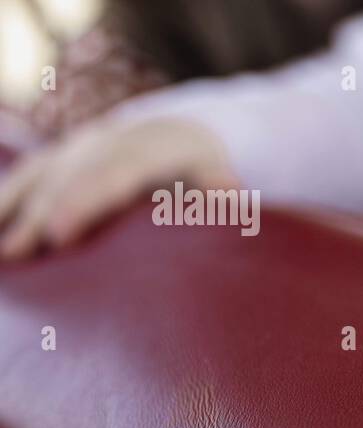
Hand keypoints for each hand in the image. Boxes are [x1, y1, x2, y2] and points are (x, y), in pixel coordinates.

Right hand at [0, 117, 235, 259]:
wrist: (183, 131)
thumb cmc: (206, 171)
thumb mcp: (219, 175)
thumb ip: (219, 187)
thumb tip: (230, 194)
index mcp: (151, 149)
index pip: (111, 175)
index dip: (82, 202)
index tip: (59, 233)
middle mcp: (108, 142)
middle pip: (68, 179)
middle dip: (39, 214)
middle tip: (17, 252)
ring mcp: (81, 145)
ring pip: (41, 174)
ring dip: (14, 208)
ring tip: (3, 251)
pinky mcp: (62, 153)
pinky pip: (29, 173)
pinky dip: (8, 197)